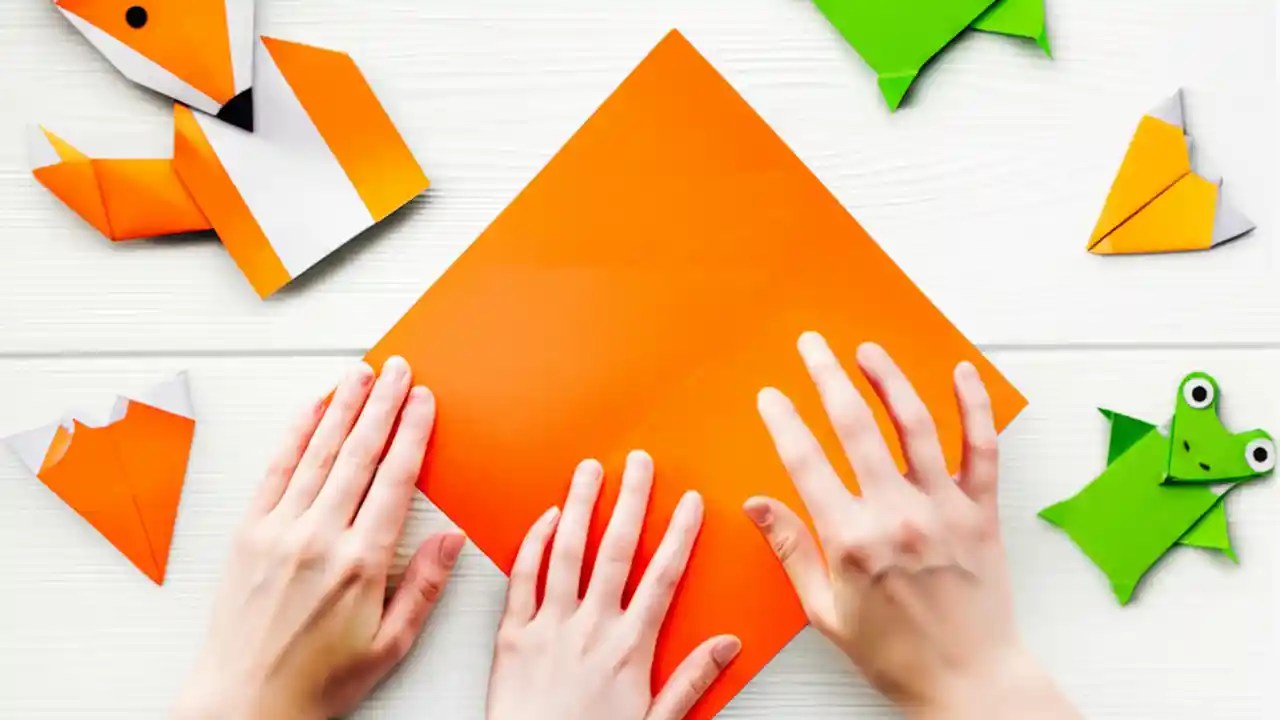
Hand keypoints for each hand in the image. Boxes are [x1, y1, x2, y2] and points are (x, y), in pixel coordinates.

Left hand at [174, 358, 464, 719]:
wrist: (244, 703)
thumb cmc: (317, 681)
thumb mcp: (390, 645)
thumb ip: (424, 586)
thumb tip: (452, 538)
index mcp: (360, 563)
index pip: (395, 480)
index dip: (412, 433)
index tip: (423, 402)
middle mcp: (318, 537)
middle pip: (359, 454)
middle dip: (382, 405)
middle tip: (398, 370)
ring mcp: (279, 531)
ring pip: (319, 453)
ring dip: (343, 407)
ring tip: (360, 374)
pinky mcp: (249, 534)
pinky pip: (275, 471)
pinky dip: (295, 435)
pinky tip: (311, 409)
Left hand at [486, 451, 740, 719]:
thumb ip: (690, 680)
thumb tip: (727, 646)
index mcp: (629, 650)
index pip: (662, 578)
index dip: (678, 535)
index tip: (689, 502)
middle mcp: (590, 630)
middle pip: (616, 551)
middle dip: (632, 501)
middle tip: (640, 463)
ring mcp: (548, 628)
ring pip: (567, 553)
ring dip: (581, 505)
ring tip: (590, 470)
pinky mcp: (511, 637)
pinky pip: (522, 579)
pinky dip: (534, 543)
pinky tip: (546, 516)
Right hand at [747, 333, 1075, 719]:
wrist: (968, 682)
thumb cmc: (895, 654)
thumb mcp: (826, 611)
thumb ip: (792, 551)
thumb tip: (758, 506)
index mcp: (851, 540)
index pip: (806, 461)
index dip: (783, 422)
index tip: (771, 398)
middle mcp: (896, 515)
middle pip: (854, 426)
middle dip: (826, 376)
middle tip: (811, 346)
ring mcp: (943, 509)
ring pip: (914, 424)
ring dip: (887, 378)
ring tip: (867, 350)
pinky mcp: (981, 512)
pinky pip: (981, 448)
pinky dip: (973, 406)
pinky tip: (960, 373)